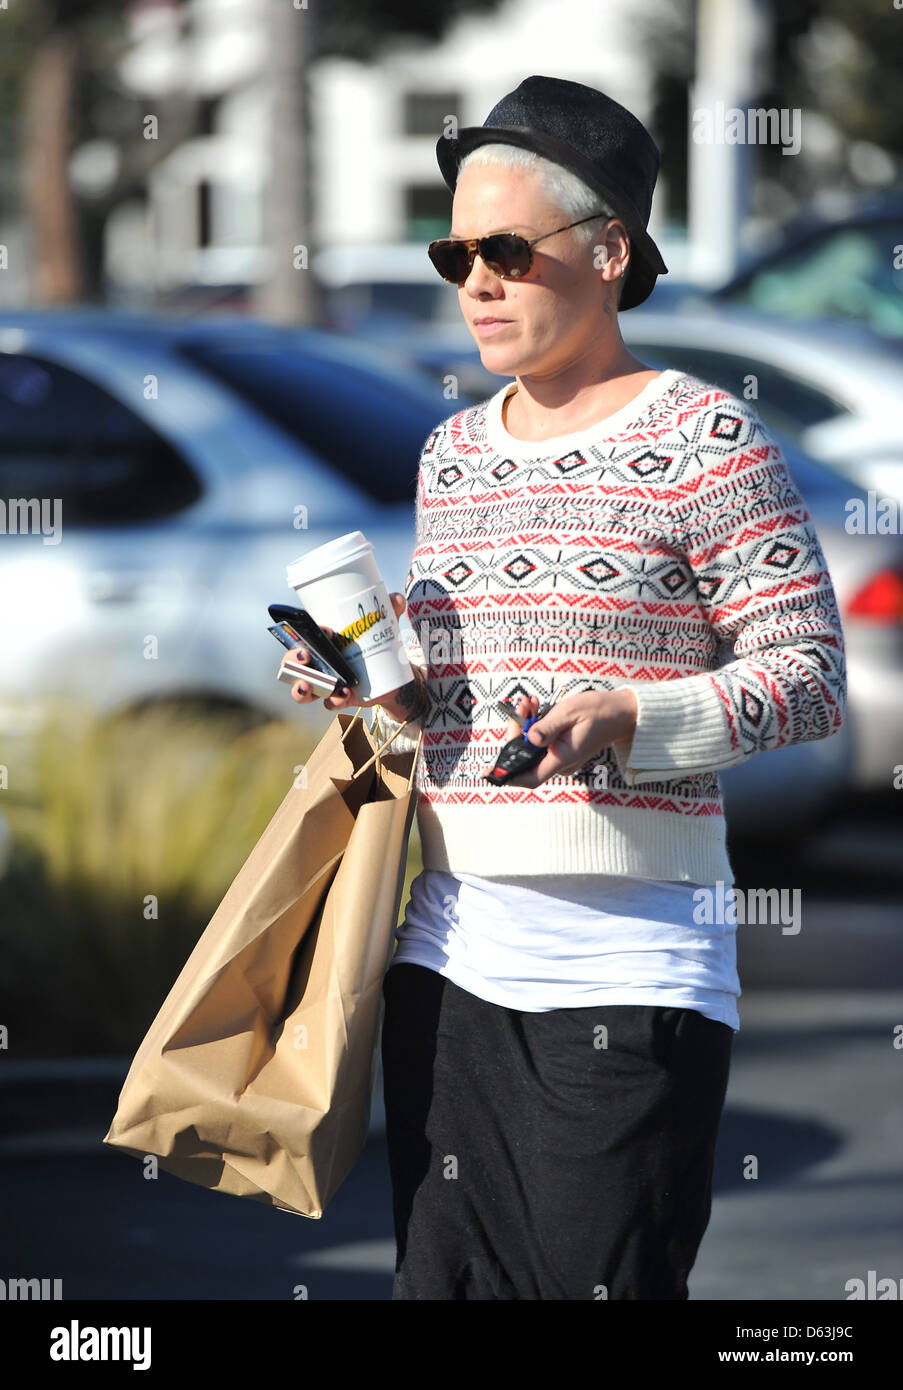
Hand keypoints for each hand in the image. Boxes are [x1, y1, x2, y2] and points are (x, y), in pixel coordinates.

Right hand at [285, 592, 407, 711]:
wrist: (392, 671)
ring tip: (307, 685)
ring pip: (302, 689)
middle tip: (305, 656)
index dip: (303, 632)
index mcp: (320, 640)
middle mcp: (317, 662)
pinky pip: (329, 703)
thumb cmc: (376, 641)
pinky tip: (344, 694)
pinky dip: (333, 700)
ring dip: (300, 688)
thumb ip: (388, 610)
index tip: (326, 630)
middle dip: (292, 660)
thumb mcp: (381, 624)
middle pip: (291, 663)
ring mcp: (325, 682)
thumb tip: (397, 598)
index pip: (302, 635)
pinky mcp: (339, 698)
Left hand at [478, 689, 637, 788]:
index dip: (508, 777)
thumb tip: (529, 738)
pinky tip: (536, 708)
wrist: (619, 713)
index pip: (530, 777)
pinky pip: (539, 742)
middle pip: (525, 758)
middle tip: (522, 706)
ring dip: (525, 726)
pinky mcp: (560, 749)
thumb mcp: (570, 712)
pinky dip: (534, 726)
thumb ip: (548, 726)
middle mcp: (560, 762)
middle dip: (516, 733)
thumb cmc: (597, 711)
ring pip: (531, 748)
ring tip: (530, 702)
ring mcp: (561, 757)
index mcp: (563, 758)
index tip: (489, 773)